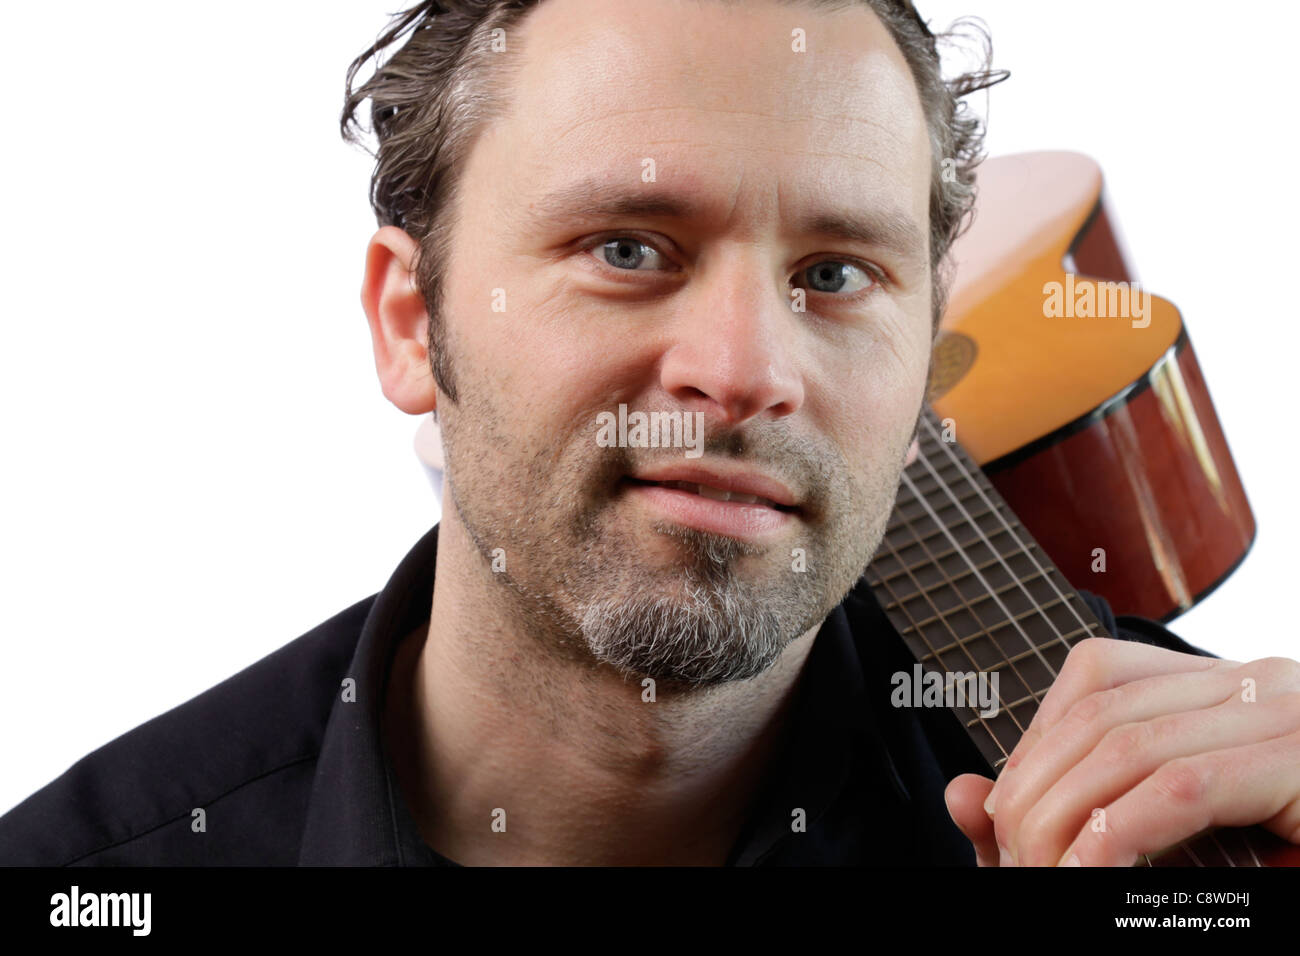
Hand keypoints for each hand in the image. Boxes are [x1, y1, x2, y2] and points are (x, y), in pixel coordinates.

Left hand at [943, 637, 1299, 865]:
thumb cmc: (1281, 863)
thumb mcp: (1159, 834)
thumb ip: (1063, 813)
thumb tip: (958, 795)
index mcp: (1232, 685)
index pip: (1094, 675)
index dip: (1033, 739)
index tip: (1006, 810)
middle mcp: (1264, 684)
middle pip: (1099, 713)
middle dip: (1034, 789)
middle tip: (1011, 860)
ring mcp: (1294, 716)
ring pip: (1131, 746)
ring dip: (1064, 818)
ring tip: (1040, 874)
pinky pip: (1186, 788)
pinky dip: (1120, 833)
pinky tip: (1090, 873)